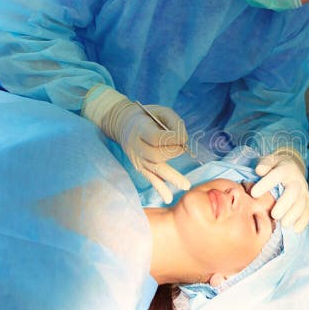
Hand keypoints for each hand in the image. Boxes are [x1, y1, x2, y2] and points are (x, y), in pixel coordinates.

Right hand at [83, 86, 190, 202]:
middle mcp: (137, 146)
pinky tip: (167, 198)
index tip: (182, 137)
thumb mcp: (161, 111)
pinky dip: (159, 188)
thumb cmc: (147, 116)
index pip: (156, 138)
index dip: (172, 138)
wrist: (123, 123)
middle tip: (182, 148)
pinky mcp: (139, 166)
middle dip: (173, 153)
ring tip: (185, 185)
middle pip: (156, 155)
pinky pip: (150, 178)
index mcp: (140, 129)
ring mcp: (137, 158)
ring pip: (154, 169)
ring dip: (171, 177)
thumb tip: (184, 141)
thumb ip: (175, 123)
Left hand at [251, 149, 308, 232]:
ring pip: (302, 204)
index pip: (277, 175)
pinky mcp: (307, 202)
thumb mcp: (270, 161)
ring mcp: (303, 192)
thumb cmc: (276, 167)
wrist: (292, 168)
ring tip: (284, 224)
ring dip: (294, 215)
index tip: (253, 193)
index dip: (266, 183)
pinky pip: (307, 212)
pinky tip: (295, 229)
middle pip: (293, 192)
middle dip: (285, 204)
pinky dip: (303, 221)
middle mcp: (297, 181)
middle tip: (274, 214)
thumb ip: (265, 164)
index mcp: (286, 169)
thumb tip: (259, 170)